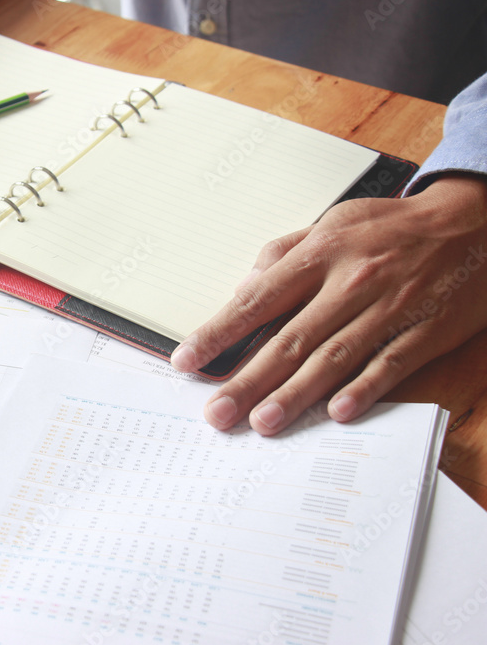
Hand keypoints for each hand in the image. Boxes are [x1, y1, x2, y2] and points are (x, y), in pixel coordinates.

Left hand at [170, 174, 486, 433]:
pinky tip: (336, 412)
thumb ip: (283, 254)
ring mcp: (388, 309)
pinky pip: (389, 364)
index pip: (257, 300)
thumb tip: (243, 290)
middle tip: (217, 413)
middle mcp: (350, 282)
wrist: (475, 222)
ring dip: (296, 393)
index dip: (219, 333)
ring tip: (263, 422)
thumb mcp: (332, 224)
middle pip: (288, 339)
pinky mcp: (424, 331)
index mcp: (320, 254)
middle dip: (248, 379)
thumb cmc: (391, 228)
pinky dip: (364, 389)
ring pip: (333, 357)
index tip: (187, 361)